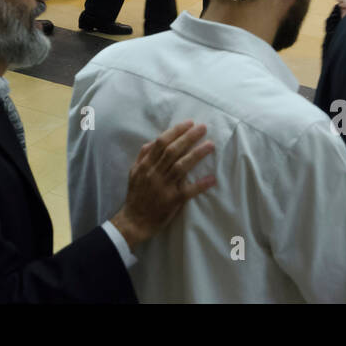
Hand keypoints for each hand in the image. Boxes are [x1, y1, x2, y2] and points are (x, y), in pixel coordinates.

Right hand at [109, 121, 215, 251]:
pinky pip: (188, 191)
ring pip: (181, 167)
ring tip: (210, 145)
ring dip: (197, 154)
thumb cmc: (136, 195)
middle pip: (173, 151)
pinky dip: (200, 184)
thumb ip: (143, 156)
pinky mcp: (172, 201)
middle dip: (189, 137)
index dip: (176, 131)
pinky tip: (211, 178)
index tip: (189, 123)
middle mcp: (154, 173)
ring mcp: (163, 187)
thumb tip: (154, 141)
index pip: (161, 143)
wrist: (134, 221)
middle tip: (203, 128)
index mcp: (145, 165)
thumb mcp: (134, 172)